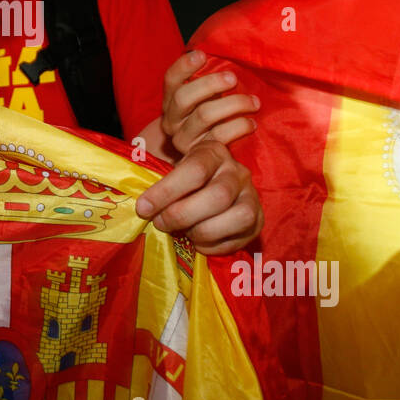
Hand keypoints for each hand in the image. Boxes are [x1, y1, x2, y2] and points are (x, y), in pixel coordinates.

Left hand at [135, 138, 261, 255]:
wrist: (210, 186)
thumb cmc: (182, 179)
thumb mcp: (169, 167)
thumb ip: (156, 179)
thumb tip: (140, 204)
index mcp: (213, 152)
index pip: (195, 170)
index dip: (167, 192)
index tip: (143, 208)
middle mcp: (237, 171)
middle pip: (218, 196)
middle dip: (183, 215)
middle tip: (160, 224)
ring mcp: (251, 196)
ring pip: (238, 217)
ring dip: (203, 232)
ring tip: (184, 233)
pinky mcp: (258, 221)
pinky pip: (241, 239)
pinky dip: (214, 246)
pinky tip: (197, 242)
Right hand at [162, 50, 258, 155]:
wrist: (201, 160)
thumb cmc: (209, 120)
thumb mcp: (202, 101)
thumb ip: (207, 84)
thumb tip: (230, 55)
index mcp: (170, 102)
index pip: (170, 80)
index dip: (183, 66)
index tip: (202, 54)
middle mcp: (172, 121)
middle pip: (184, 97)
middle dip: (210, 84)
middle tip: (233, 78)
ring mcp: (184, 139)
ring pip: (204, 115)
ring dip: (233, 104)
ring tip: (254, 102)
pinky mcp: (200, 153)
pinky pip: (220, 136)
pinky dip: (239, 126)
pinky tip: (252, 123)